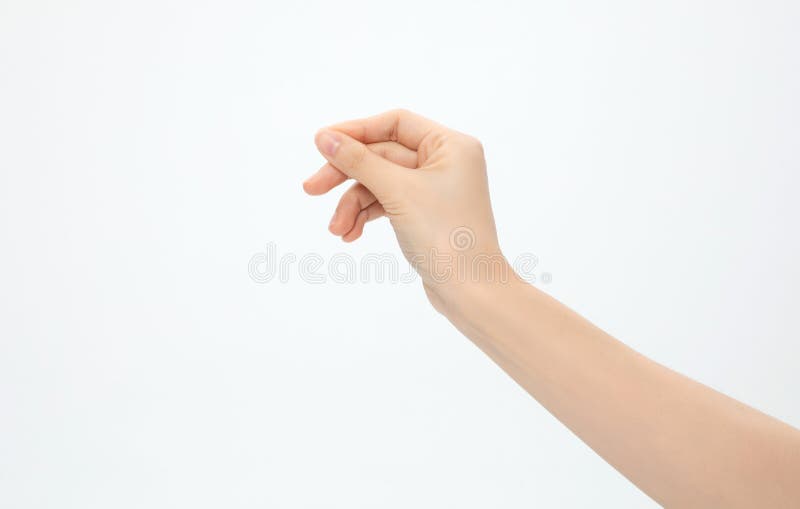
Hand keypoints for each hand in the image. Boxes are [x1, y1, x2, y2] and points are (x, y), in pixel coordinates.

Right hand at [303, 109, 506, 304]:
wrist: (470, 292)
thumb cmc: (445, 235)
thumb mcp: (397, 192)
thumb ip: (359, 161)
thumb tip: (324, 137)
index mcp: (450, 145)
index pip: (395, 123)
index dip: (356, 131)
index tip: (321, 144)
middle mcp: (445, 161)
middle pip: (382, 155)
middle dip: (347, 175)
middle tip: (311, 189)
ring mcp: (435, 189)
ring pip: (381, 183)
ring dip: (353, 204)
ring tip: (336, 229)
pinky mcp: (425, 213)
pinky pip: (388, 203)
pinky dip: (366, 216)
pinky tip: (350, 235)